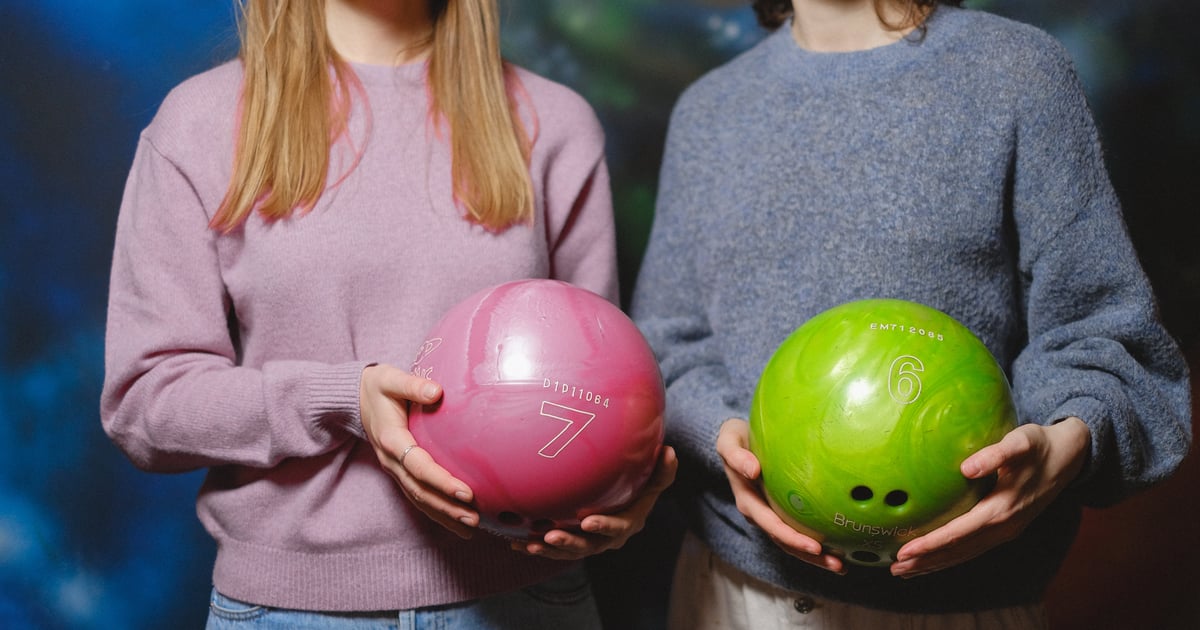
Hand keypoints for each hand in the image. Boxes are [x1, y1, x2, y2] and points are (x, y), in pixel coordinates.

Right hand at [359, 363, 478, 537]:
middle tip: (474, 518)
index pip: (419, 467)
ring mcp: (395, 469)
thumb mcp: (391, 379)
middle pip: (420, 491)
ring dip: (443, 515)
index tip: (465, 492)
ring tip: (470, 527)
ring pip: (418, 498)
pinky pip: (418, 494)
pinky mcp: (400, 471)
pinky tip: (456, 519)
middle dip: (446, 507)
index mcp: (391, 439)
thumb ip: (413, 385)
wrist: (355, 398)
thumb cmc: (378, 386)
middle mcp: (392, 460)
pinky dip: (436, 510)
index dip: (441, 481)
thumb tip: (437, 392)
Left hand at [511, 446, 678, 560]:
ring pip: (569, 550)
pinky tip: (515, 544)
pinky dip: (536, 547)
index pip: (618, 528)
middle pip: (589, 546)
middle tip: (550, 537)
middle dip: (569, 544)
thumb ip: (662, 472)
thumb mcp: (655, 480)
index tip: (588, 521)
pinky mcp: (573, 541)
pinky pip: (554, 548)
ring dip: (548, 550)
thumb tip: (670, 452)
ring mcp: (590, 542)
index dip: (604, 527)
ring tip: (529, 545)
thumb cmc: (641, 487)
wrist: (628, 501)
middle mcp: (608, 538)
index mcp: (629, 523)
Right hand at [717, 419, 845, 573]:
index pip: (771, 525)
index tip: (815, 547)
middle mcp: (759, 513)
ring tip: (842, 566)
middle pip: (785, 541)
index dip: (792, 538)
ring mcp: (770, 514)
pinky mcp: (780, 510)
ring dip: (816, 557)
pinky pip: (799, 529)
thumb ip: (735, 455)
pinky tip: (839, 545)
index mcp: (748, 501)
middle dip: (810, 556)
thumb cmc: (735, 438)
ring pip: (793, 542)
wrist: (737, 441)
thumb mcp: (728, 440)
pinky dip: (817, 540)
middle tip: (838, 565)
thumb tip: (753, 470)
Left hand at [891, 417, 1090, 577]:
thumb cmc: (1038, 445)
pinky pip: (972, 549)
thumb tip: (967, 468)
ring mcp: (1006, 531)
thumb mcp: (1020, 442)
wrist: (1068, 456)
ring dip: (934, 564)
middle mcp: (1004, 527)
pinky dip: (950, 558)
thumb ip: (995, 454)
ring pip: (964, 554)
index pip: (958, 532)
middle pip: (958, 550)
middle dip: (926, 561)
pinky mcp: (1006, 529)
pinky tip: (931, 561)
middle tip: (894, 569)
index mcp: (1002, 509)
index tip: (904, 551)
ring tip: (904, 572)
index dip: (931, 543)